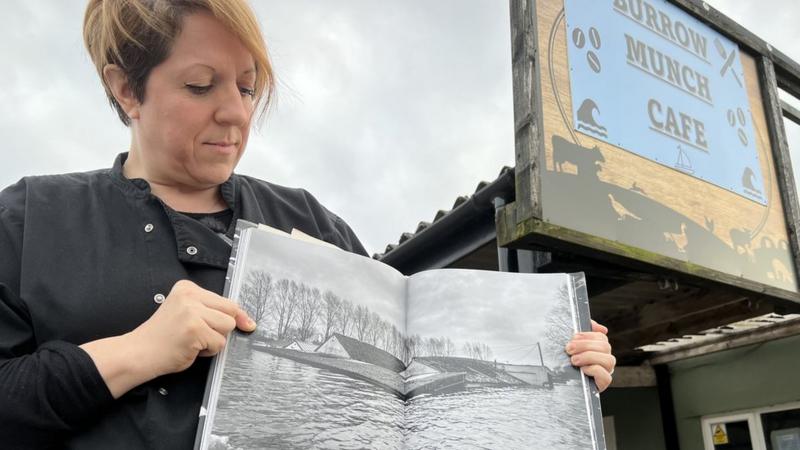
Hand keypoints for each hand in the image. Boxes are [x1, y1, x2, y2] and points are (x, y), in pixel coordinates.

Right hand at [81, 279, 254, 397]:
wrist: (138, 352)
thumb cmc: (164, 337)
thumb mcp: (187, 314)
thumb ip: (212, 312)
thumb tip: (247, 321)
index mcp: (187, 288)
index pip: (226, 300)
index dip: (236, 315)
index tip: (246, 323)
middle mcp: (190, 296)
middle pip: (231, 311)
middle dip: (222, 328)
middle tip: (202, 335)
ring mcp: (192, 312)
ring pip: (227, 327)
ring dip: (214, 340)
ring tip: (194, 341)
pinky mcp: (195, 329)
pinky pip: (219, 343)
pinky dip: (208, 352)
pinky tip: (190, 348)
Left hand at [565, 320, 614, 391]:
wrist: (563, 384)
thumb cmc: (567, 362)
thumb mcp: (572, 346)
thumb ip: (582, 334)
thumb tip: (601, 328)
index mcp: (599, 348)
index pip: (601, 337)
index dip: (588, 335)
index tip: (573, 337)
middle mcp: (605, 359)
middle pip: (605, 347)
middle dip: (585, 345)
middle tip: (569, 349)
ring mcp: (606, 371)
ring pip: (608, 360)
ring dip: (589, 357)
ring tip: (574, 360)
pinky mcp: (603, 384)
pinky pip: (606, 376)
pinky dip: (594, 370)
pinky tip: (583, 369)